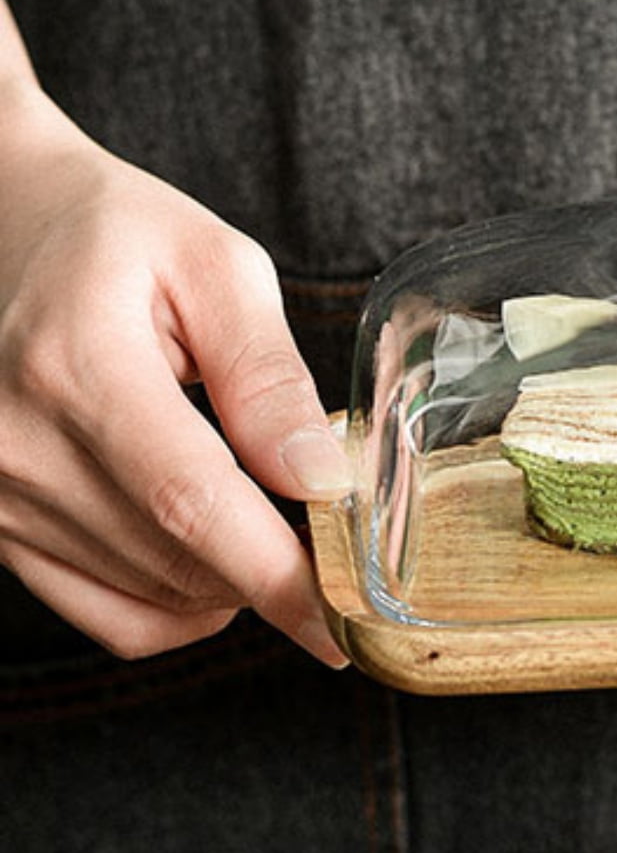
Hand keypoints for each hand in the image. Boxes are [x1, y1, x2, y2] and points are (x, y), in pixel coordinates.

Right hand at [0, 92, 351, 662]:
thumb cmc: (113, 236)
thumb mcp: (213, 267)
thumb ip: (269, 374)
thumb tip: (322, 477)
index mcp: (77, 367)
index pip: (189, 504)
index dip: (277, 575)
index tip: (347, 616)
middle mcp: (18, 444)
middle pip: (177, 562)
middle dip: (276, 575)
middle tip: (337, 545)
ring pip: (150, 599)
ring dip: (232, 586)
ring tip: (272, 523)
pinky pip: (105, 614)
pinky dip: (178, 610)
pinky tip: (217, 563)